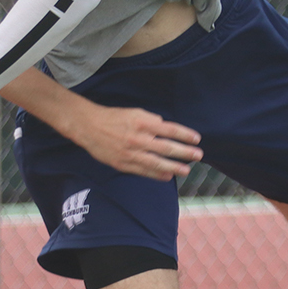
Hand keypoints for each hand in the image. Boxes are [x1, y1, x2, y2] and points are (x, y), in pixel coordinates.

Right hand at [68, 104, 202, 180]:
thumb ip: (151, 120)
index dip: (185, 135)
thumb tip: (165, 127)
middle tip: (198, 155)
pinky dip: (157, 174)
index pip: (170, 129)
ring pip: (157, 162)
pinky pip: (143, 171)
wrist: (89, 127)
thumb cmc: (113, 118)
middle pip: (167, 147)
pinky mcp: (123, 164)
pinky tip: (167, 176)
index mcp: (142, 122)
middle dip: (185, 152)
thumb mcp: (134, 112)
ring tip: (186, 170)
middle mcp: (138, 138)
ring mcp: (131, 153)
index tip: (196, 139)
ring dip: (174, 167)